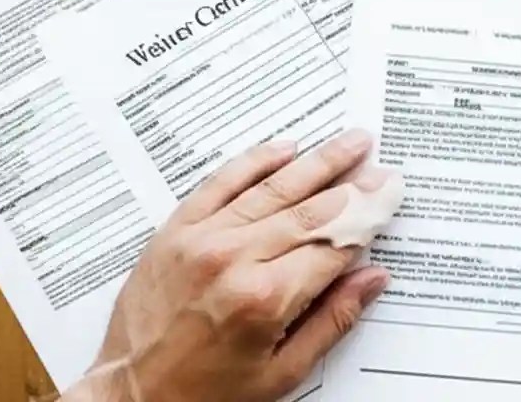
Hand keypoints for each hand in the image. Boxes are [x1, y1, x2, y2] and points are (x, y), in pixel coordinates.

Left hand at [63, 129, 400, 401]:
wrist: (131, 395)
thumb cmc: (203, 394)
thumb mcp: (281, 373)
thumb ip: (332, 321)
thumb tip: (372, 280)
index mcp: (266, 299)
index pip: (333, 246)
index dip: (368, 219)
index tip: (389, 197)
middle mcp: (235, 260)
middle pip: (311, 211)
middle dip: (353, 187)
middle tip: (380, 168)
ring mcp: (203, 240)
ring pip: (273, 188)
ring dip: (317, 162)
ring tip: (348, 142)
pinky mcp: (176, 231)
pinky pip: (221, 183)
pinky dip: (255, 162)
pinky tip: (284, 148)